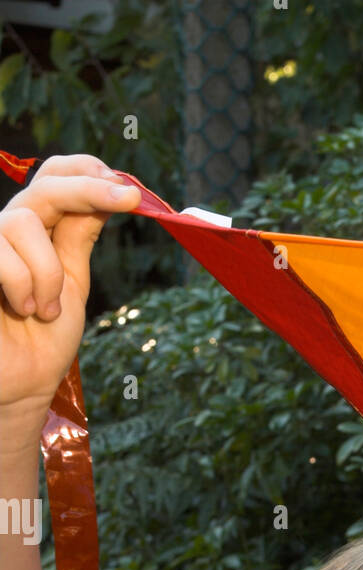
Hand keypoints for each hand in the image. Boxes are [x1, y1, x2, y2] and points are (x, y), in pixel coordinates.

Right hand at [0, 152, 139, 415]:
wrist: (20, 385)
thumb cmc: (43, 341)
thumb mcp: (72, 282)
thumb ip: (79, 236)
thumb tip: (111, 192)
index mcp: (38, 228)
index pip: (56, 175)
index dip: (88, 170)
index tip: (128, 188)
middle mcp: (10, 227)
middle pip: (46, 185)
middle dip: (91, 190)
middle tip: (128, 200)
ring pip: (24, 223)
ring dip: (46, 273)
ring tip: (43, 311)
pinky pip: (1, 252)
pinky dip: (21, 282)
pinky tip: (22, 310)